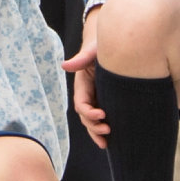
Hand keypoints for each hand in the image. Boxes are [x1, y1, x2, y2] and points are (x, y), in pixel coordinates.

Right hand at [64, 13, 108, 147]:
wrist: (115, 39)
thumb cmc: (101, 43)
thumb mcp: (92, 49)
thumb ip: (82, 57)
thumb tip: (64, 66)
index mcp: (83, 82)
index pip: (81, 102)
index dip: (89, 112)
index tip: (102, 115)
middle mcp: (88, 92)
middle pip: (85, 115)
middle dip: (93, 126)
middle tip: (108, 130)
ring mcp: (96, 97)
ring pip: (92, 120)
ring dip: (97, 132)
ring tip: (107, 141)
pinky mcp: (106, 99)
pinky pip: (102, 117)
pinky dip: (103, 128)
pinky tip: (111, 140)